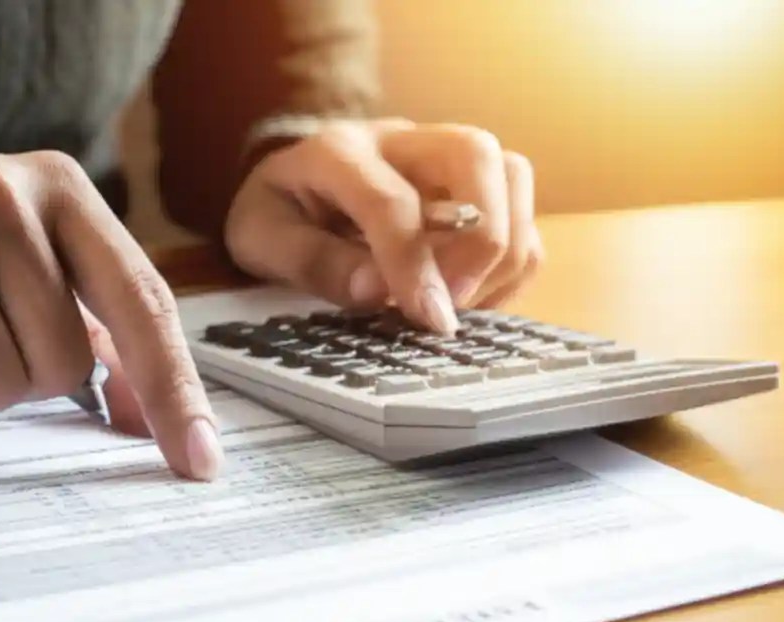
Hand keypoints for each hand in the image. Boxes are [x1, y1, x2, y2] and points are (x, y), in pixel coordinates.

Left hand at [225, 118, 541, 333]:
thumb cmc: (278, 214)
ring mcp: (442, 156)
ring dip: (506, 249)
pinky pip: (521, 211)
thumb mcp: (262, 240)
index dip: (415, 263)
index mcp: (338, 150)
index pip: (392, 199)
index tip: (431, 319)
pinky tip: (475, 298)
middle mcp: (401, 140)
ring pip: (512, 174)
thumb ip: (314, 262)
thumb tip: (376, 289)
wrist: (290, 186)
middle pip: (476, 153)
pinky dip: (512, 260)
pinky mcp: (471, 183)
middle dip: (482, 237)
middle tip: (456, 303)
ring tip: (464, 304)